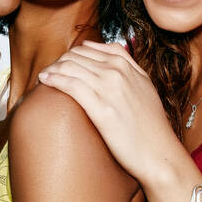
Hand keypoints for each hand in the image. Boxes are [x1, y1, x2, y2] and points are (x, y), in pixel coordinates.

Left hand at [38, 41, 183, 187]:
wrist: (158, 153)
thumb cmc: (150, 126)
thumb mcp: (144, 87)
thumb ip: (128, 67)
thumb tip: (107, 54)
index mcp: (127, 65)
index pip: (89, 49)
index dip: (71, 55)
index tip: (62, 65)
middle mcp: (118, 72)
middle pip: (77, 56)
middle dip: (59, 61)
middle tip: (48, 72)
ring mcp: (110, 88)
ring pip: (70, 66)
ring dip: (52, 69)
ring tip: (43, 77)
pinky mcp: (101, 108)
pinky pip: (71, 84)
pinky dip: (54, 79)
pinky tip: (45, 81)